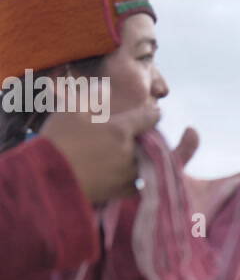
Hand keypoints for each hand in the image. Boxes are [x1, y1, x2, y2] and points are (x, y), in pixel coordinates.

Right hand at [40, 96, 160, 204]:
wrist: (44, 176)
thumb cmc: (56, 139)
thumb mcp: (70, 109)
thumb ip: (93, 97)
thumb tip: (105, 88)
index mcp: (120, 129)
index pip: (150, 117)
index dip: (152, 113)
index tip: (153, 112)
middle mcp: (129, 152)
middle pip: (147, 141)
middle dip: (141, 137)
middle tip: (126, 136)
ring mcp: (127, 173)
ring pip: (143, 162)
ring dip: (137, 157)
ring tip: (118, 155)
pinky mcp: (122, 191)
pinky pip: (136, 182)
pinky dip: (131, 176)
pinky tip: (118, 171)